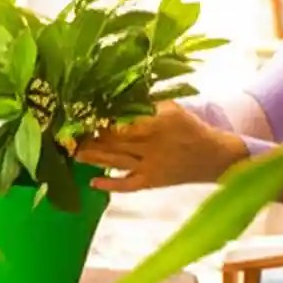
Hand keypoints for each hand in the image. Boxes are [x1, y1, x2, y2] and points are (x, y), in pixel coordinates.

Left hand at [75, 101, 245, 191]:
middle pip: (115, 141)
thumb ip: (147, 103)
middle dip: (91, 138)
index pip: (124, 122)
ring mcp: (150, 165)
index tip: (83, 116)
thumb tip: (117, 97)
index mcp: (157, 122)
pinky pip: (129, 184)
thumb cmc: (191, 128)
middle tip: (69, 135)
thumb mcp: (172, 108)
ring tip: (74, 152)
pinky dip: (111, 184)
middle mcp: (151, 144)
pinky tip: (93, 182)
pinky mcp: (152, 181)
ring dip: (94, 157)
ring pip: (117, 160)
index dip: (101, 121)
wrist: (214, 157)